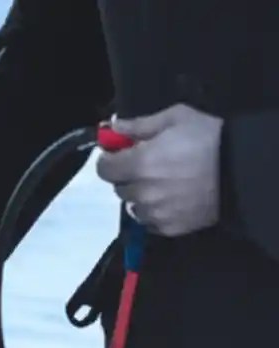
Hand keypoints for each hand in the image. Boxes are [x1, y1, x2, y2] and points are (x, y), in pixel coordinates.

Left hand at [95, 103, 223, 236]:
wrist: (243, 170)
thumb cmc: (209, 138)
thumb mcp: (175, 119)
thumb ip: (139, 126)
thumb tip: (112, 128)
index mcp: (139, 164)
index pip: (104, 170)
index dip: (109, 161)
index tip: (118, 155)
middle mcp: (142, 192)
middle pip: (119, 188)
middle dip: (127, 177)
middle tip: (147, 167)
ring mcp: (155, 213)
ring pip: (133, 207)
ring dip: (140, 196)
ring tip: (161, 184)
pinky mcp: (169, 228)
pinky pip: (149, 222)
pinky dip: (154, 213)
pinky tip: (170, 200)